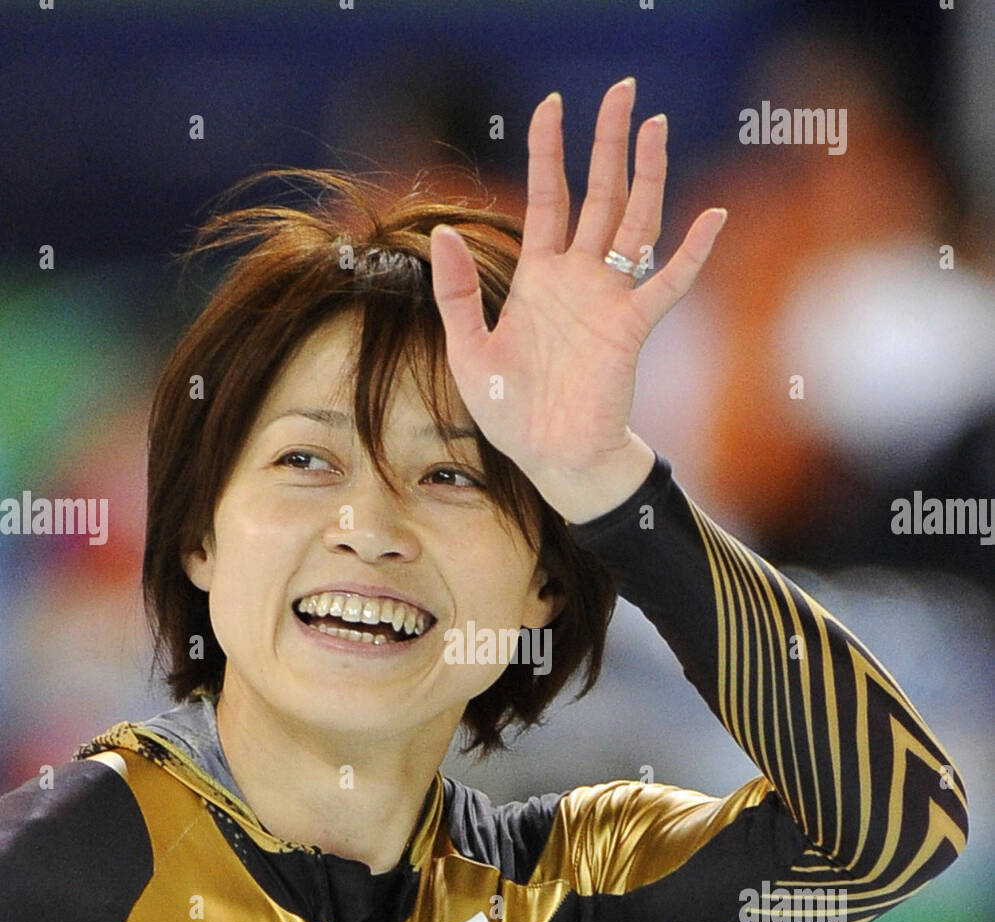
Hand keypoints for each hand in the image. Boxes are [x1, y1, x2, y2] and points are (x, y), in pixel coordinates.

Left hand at [429, 76, 725, 521]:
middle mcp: (579, 279)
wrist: (549, 458)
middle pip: (599, 195)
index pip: (548, 197)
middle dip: (609, 143)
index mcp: (538, 277)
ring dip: (647, 176)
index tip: (551, 105)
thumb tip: (443, 233)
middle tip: (624, 91)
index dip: (549, 151)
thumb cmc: (510, 412)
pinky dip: (691, 253)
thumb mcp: (468, 351)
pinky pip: (667, 285)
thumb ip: (457, 294)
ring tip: (655, 127)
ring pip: (634, 223)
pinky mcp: (631, 329)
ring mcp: (609, 299)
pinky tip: (712, 217)